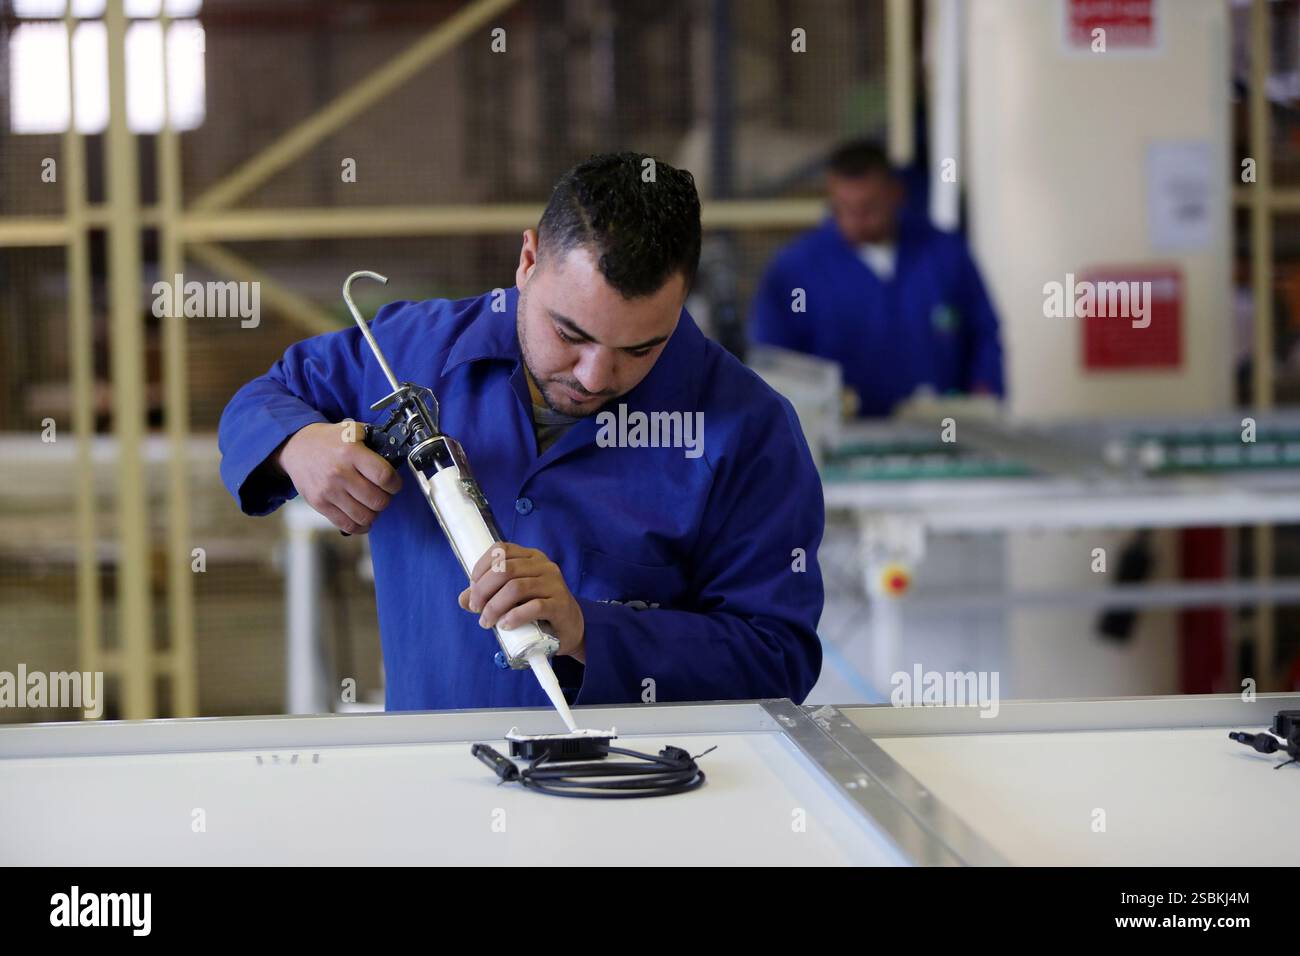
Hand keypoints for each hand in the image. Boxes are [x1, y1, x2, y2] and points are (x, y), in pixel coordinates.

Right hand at [276, 420, 401, 533]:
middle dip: (386, 499)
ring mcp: (328, 491)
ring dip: (374, 513)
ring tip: (372, 505)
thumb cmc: (328, 440)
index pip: (384, 477)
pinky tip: (363, 518)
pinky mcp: (319, 504)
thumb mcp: (353, 430)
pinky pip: (347, 525)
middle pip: (377, 500)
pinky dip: (360, 526)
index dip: (395, 484)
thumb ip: (376, 440)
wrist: (296, 447)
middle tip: (383, 494)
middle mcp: (339, 473)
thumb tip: (397, 453)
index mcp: (351, 452)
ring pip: (364, 516)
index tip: (394, 484)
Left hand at [458, 542, 584, 661]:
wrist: (570, 627)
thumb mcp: (512, 599)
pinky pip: (535, 606)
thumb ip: (488, 596)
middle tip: (476, 609)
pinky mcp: (561, 604)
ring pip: (516, 587)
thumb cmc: (537, 609)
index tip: (472, 588)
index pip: (500, 549)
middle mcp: (543, 565)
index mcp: (530, 557)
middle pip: (505, 569)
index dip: (480, 567)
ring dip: (495, 606)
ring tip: (487, 622)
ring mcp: (554, 583)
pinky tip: (505, 625)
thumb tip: (463, 599)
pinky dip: (515, 616)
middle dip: (483, 590)